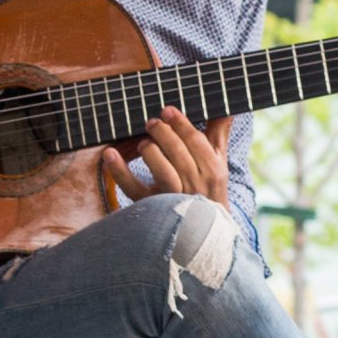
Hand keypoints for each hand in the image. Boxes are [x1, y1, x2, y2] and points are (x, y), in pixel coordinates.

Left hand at [101, 109, 231, 205]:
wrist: (204, 230)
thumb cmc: (208, 188)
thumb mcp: (218, 162)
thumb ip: (219, 134)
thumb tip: (228, 107)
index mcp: (213, 171)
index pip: (197, 142)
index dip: (181, 124)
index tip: (167, 111)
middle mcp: (195, 185)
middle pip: (178, 154)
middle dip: (163, 133)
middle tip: (151, 122)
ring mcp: (173, 197)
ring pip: (163, 172)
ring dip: (150, 151)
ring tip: (143, 143)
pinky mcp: (151, 208)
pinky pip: (133, 189)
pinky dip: (119, 171)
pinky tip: (109, 154)